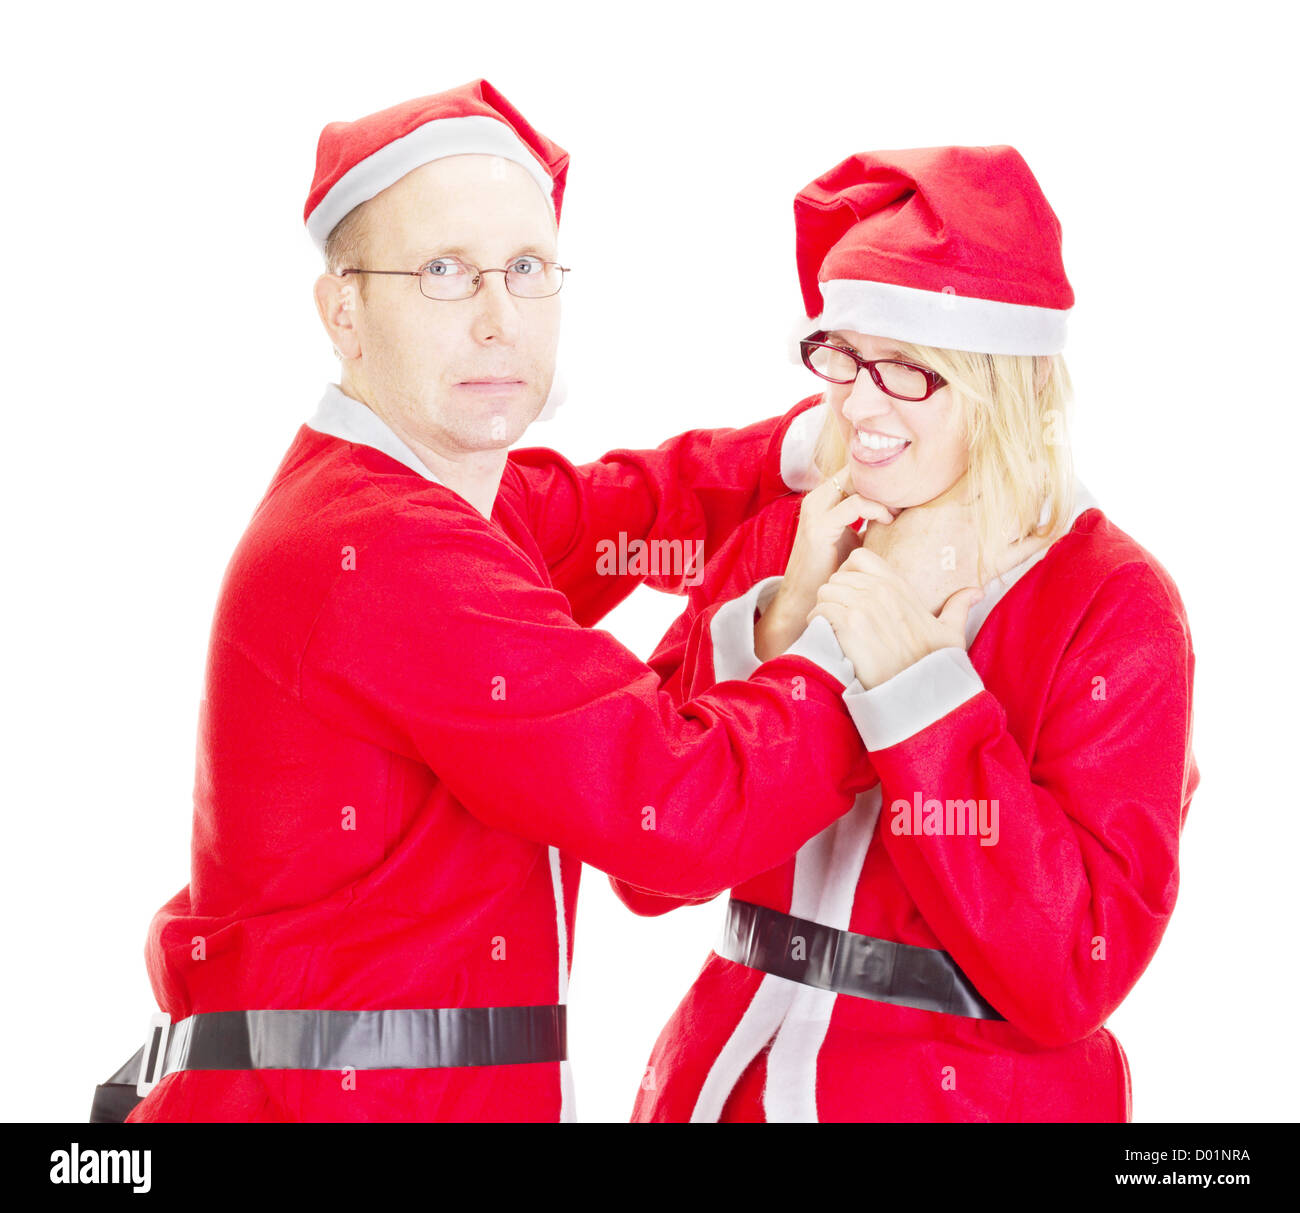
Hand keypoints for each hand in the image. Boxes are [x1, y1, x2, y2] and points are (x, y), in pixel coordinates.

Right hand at [755, 464, 894, 660]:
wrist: (804, 598)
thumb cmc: (831, 570)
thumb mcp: (853, 538)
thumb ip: (868, 520)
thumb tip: (898, 509)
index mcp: (823, 499)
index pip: (855, 470)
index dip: (881, 477)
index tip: (903, 491)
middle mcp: (816, 499)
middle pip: (856, 469)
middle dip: (884, 481)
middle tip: (905, 495)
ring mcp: (816, 510)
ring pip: (857, 480)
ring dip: (883, 493)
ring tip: (898, 510)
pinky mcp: (820, 526)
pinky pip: (857, 504)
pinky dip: (877, 509)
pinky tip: (888, 521)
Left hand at [808, 547, 984, 688]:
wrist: (917, 692)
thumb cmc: (933, 665)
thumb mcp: (951, 633)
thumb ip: (958, 607)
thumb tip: (977, 591)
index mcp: (899, 587)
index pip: (860, 557)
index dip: (848, 571)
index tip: (850, 591)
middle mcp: (881, 591)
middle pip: (837, 575)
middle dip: (834, 593)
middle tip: (838, 614)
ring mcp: (864, 606)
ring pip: (825, 590)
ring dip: (823, 607)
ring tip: (830, 625)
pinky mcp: (849, 625)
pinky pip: (820, 610)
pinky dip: (817, 622)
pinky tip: (826, 635)